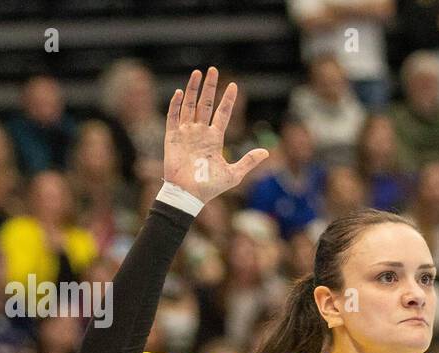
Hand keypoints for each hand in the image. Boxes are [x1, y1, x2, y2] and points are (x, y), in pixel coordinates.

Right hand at [164, 68, 269, 203]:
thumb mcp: (234, 174)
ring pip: (189, 106)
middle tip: (213, 70)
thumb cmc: (210, 187)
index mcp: (214, 139)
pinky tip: (179, 92)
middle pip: (205, 104)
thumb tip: (266, 152)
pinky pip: (173, 117)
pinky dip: (175, 105)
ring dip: (192, 89)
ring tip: (197, 73)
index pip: (222, 114)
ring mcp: (186, 133)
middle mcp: (200, 133)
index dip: (228, 100)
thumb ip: (248, 161)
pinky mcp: (172, 138)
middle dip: (209, 87)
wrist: (189, 195)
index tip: (234, 85)